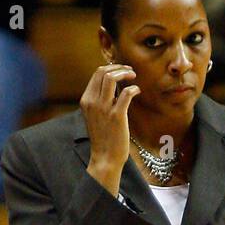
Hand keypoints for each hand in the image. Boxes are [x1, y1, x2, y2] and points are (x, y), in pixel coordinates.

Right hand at [81, 62, 140, 187]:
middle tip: (129, 71)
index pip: (96, 74)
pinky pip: (126, 93)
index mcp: (86, 100)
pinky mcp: (117, 116)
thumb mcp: (95, 116)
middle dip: (118, 67)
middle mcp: (92, 102)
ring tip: (133, 76)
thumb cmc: (103, 138)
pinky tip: (138, 91)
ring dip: (124, 73)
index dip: (111, 68)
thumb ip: (100, 101)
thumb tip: (114, 87)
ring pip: (111, 78)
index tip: (121, 70)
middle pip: (103, 72)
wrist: (105, 158)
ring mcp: (104, 108)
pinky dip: (133, 88)